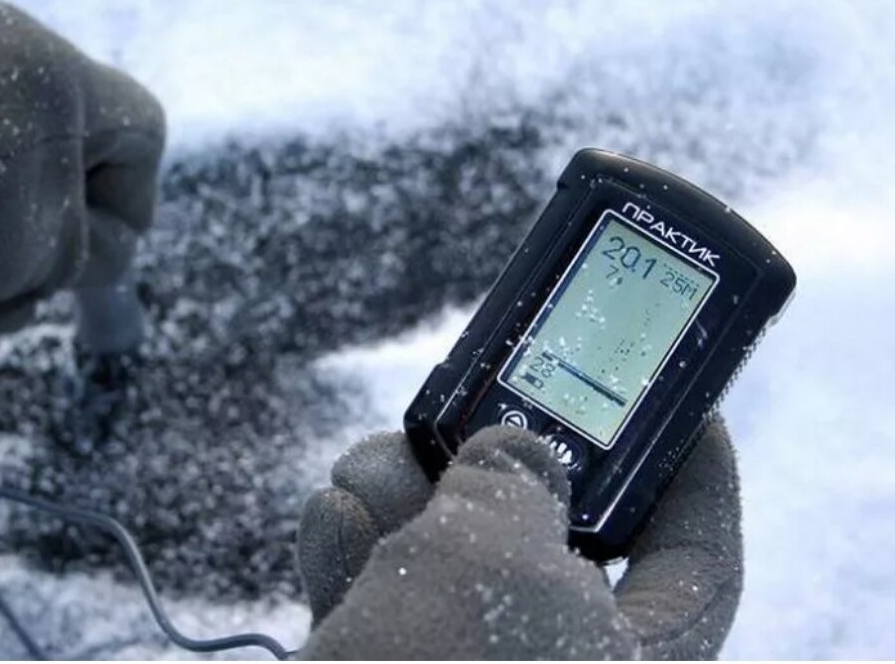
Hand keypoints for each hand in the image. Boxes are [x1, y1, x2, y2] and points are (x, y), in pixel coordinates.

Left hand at [0, 1, 163, 338]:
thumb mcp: (51, 251)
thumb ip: (95, 255)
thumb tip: (84, 255)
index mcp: (62, 78)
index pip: (140, 137)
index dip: (130, 210)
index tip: (90, 259)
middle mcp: (7, 64)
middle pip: (66, 177)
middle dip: (47, 261)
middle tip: (18, 305)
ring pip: (5, 190)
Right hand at [298, 419, 742, 658]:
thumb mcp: (499, 555)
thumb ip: (517, 482)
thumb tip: (513, 460)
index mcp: (637, 662)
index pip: (698, 559)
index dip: (690, 471)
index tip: (668, 395)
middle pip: (553, 535)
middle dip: (498, 461)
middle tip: (462, 408)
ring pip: (453, 548)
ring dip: (403, 491)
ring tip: (364, 471)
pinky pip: (381, 585)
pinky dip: (356, 540)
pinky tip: (333, 516)